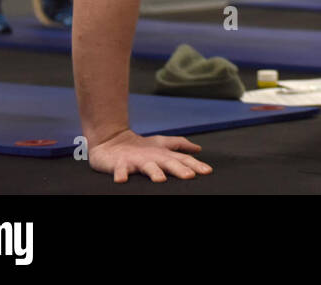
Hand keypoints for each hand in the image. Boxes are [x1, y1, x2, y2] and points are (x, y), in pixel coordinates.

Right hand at [88, 128, 212, 182]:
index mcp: (164, 154)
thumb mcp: (162, 145)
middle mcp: (153, 157)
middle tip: (189, 175)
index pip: (182, 159)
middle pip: (169, 163)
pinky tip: (122, 179)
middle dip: (179, 169)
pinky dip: (121, 174)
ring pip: (147, 167)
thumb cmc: (141, 146)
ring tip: (160, 179)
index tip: (207, 171)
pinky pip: (120, 170)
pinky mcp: (120, 164)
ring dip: (154, 172)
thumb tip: (198, 149)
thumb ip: (180, 146)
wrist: (112, 140)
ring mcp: (136, 160)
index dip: (196, 165)